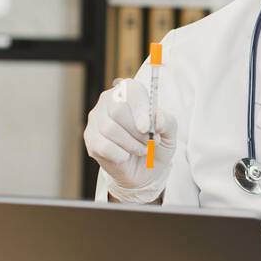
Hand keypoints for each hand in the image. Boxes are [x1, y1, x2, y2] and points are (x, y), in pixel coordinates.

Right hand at [84, 78, 176, 201]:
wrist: (146, 170)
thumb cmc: (156, 145)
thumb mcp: (169, 133)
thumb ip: (167, 122)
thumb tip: (157, 120)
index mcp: (130, 92)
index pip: (130, 90)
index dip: (140, 108)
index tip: (147, 128)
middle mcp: (109, 100)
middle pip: (118, 109)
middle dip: (137, 131)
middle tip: (149, 142)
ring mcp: (96, 119)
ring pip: (110, 129)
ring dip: (131, 145)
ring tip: (141, 150)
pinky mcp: (91, 138)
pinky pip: (103, 146)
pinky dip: (120, 155)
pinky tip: (125, 156)